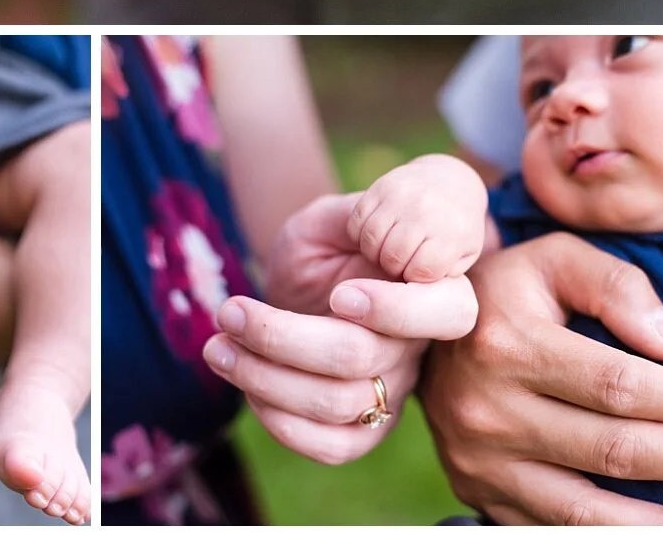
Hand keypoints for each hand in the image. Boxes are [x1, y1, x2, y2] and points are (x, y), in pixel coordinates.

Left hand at [198, 193, 475, 464]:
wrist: (314, 273)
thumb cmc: (330, 238)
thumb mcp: (339, 215)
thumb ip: (364, 216)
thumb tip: (372, 233)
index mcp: (430, 286)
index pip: (445, 312)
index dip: (395, 311)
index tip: (339, 295)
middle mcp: (419, 345)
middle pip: (360, 358)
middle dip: (281, 338)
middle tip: (228, 311)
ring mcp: (395, 389)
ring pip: (336, 403)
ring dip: (263, 378)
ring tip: (216, 346)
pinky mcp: (367, 426)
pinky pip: (334, 446)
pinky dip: (282, 425)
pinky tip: (245, 389)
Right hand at [344, 155, 486, 282]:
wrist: (449, 181)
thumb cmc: (456, 229)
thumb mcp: (463, 256)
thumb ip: (444, 277)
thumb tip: (413, 287)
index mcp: (450, 233)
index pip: (419, 271)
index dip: (414, 278)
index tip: (417, 273)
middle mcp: (424, 211)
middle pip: (392, 256)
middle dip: (392, 268)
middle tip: (399, 264)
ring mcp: (400, 196)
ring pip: (371, 239)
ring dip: (374, 253)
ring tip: (386, 252)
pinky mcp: (379, 187)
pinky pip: (357, 222)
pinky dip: (360, 235)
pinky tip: (376, 236)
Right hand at [418, 232, 662, 524]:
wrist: (419, 322)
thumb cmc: (505, 287)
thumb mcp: (552, 257)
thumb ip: (614, 284)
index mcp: (506, 342)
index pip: (619, 386)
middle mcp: (487, 407)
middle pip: (615, 450)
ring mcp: (479, 459)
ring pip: (588, 509)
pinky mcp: (477, 492)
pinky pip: (555, 528)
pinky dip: (613, 535)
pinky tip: (659, 531)